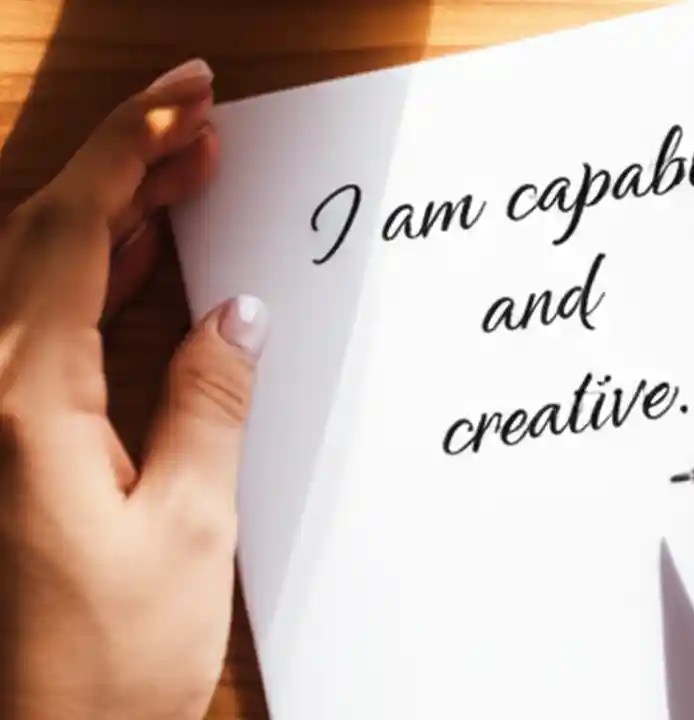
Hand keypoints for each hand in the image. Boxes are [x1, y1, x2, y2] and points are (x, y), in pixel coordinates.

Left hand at [0, 60, 267, 718]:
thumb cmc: (105, 664)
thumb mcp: (189, 527)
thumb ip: (210, 403)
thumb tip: (240, 315)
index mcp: (25, 402)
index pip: (78, 230)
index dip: (135, 147)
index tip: (189, 97)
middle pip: (47, 234)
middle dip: (128, 165)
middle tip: (203, 126)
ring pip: (41, 273)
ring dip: (116, 215)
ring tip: (188, 176)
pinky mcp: (7, 442)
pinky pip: (43, 324)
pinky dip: (98, 277)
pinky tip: (146, 264)